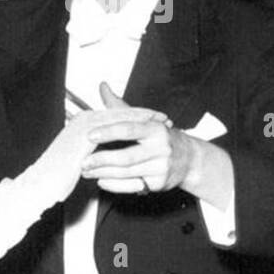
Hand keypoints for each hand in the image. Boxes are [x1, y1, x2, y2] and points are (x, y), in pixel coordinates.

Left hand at [35, 100, 171, 201]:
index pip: (129, 129)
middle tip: (83, 161)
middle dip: (101, 160)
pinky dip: (113, 185)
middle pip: (126, 157)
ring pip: (126, 173)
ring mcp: (161, 168)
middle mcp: (161, 149)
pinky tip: (101, 180)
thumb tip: (103, 87)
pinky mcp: (158, 183)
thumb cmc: (161, 137)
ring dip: (102, 173)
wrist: (190, 159)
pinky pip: (131, 187)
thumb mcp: (145, 120)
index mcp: (156, 129)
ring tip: (87, 171)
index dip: (108, 132)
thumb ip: (121, 106)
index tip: (89, 135)